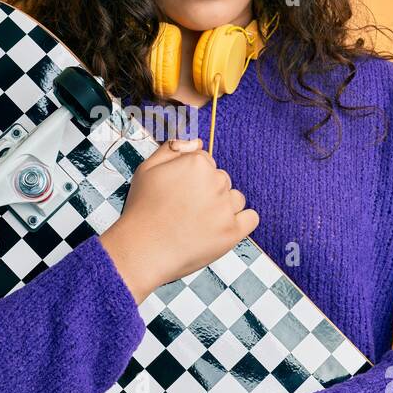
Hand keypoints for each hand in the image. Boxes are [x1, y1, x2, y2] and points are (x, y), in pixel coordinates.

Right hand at [100, 137, 258, 303]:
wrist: (142, 250)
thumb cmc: (142, 209)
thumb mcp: (148, 169)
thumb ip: (172, 149)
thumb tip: (198, 142)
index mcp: (197, 163)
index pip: (206, 163)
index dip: (191, 179)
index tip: (179, 193)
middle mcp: (216, 181)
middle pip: (222, 180)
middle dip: (207, 192)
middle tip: (184, 210)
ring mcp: (226, 207)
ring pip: (236, 199)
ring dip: (223, 207)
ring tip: (198, 222)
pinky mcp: (233, 231)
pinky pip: (251, 218)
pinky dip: (241, 222)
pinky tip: (223, 228)